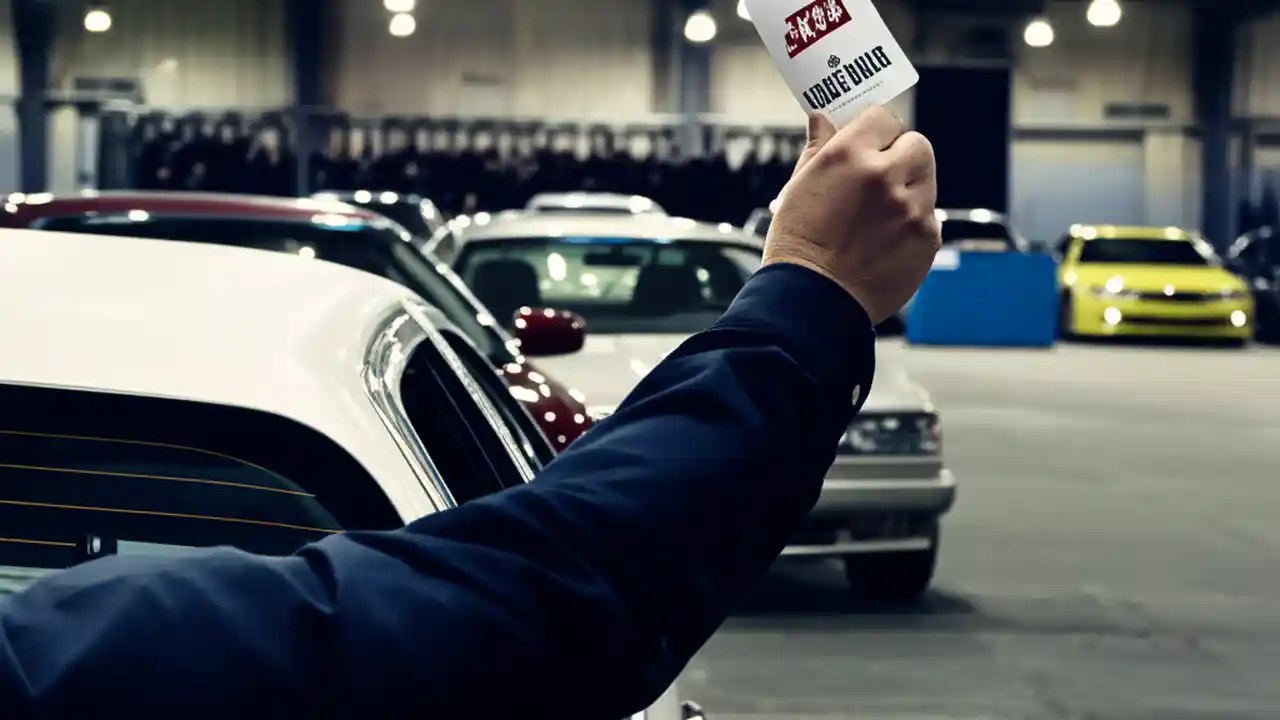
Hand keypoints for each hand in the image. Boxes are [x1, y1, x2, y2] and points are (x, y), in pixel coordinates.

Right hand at [764, 108, 940, 324]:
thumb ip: (819, 148)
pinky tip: (885, 240)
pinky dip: (912, 222)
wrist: (813, 303)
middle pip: (916, 143)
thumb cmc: (797, 245)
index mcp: (849, 156)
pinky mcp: (927, 237)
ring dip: (909, 188)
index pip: (882, 118)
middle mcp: (885, 176)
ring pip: (926, 179)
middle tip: (880, 176)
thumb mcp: (798, 187)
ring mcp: (912, 208)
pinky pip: (928, 215)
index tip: (870, 142)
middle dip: (900, 155)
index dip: (875, 130)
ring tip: (880, 214)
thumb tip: (823, 118)